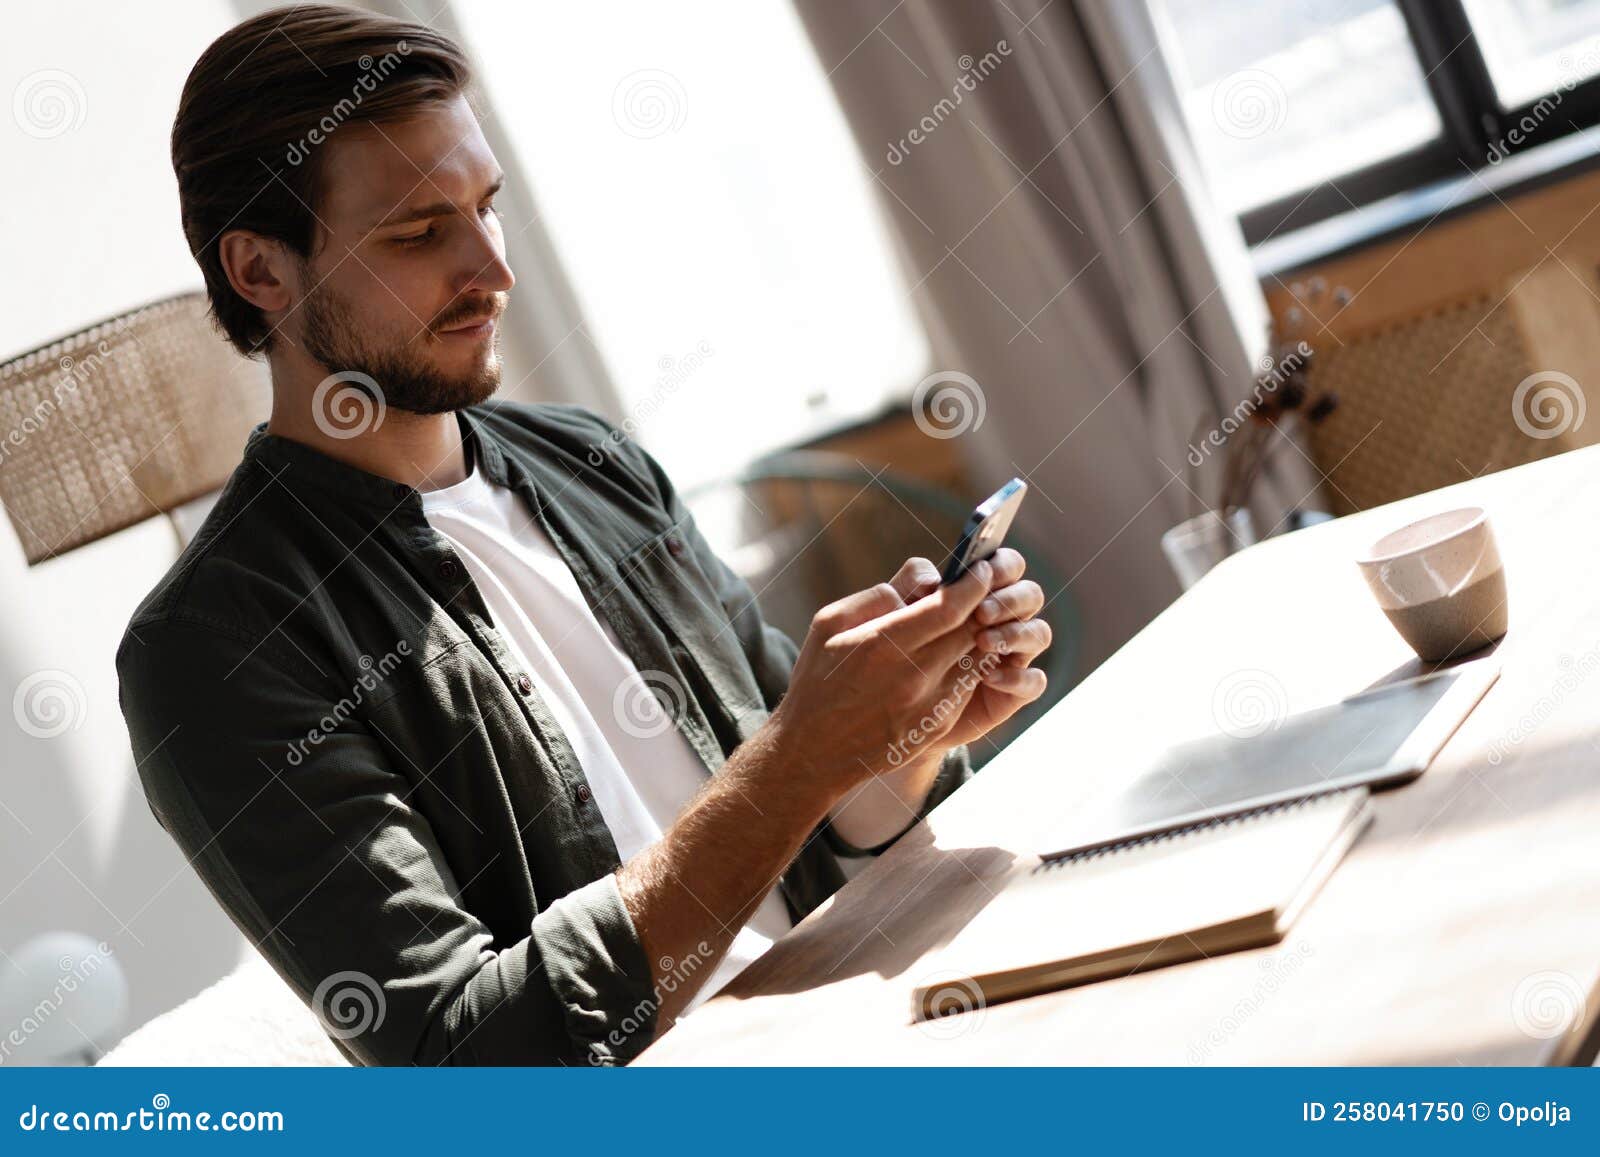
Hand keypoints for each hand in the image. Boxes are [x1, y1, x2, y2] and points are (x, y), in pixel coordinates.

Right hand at [766, 553, 996, 798]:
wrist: (814, 752)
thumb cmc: (818, 682)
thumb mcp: (829, 625)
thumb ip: (876, 596)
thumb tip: (921, 584)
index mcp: (885, 644)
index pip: (950, 608)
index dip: (974, 584)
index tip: (982, 569)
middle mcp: (915, 676)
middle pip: (972, 630)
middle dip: (983, 606)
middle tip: (984, 590)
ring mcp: (931, 705)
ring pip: (977, 658)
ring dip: (979, 636)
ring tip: (968, 622)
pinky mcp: (939, 726)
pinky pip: (968, 686)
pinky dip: (968, 665)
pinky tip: (953, 656)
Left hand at [907, 547, 1050, 752]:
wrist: (892, 708)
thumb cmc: (891, 652)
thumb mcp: (890, 612)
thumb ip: (908, 587)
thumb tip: (932, 580)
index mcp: (979, 593)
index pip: (1006, 567)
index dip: (1002, 566)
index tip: (981, 573)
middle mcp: (1002, 620)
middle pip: (1031, 595)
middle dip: (1011, 599)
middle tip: (981, 613)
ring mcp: (1011, 656)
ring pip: (1039, 633)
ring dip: (1017, 633)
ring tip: (982, 642)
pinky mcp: (1012, 692)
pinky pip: (1035, 682)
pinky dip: (1018, 678)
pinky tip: (989, 678)